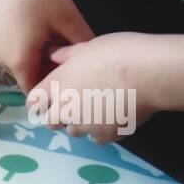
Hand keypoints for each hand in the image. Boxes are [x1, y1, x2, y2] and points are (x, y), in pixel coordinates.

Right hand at [0, 0, 92, 91]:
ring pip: (10, 60)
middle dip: (39, 67)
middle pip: (22, 74)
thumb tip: (89, 62)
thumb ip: (82, 46)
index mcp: (20, 61)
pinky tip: (22, 20)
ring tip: (39, 31)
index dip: (50, 85)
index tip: (63, 71)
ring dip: (24, 54)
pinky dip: (11, 41)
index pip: (35, 90)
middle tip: (56, 46)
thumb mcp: (70, 19)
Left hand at [29, 33, 157, 141]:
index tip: (51, 99)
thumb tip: (54, 56)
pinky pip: (97, 138)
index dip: (41, 102)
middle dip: (59, 116)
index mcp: (57, 85)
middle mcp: (65, 109)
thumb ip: (68, 55)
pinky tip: (115, 116)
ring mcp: (85, 126)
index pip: (34, 102)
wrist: (149, 73)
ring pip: (74, 131)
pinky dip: (103, 130)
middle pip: (50, 122)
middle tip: (77, 104)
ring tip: (101, 108)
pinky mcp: (105, 136)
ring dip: (81, 123)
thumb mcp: (88, 46)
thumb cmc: (118, 53)